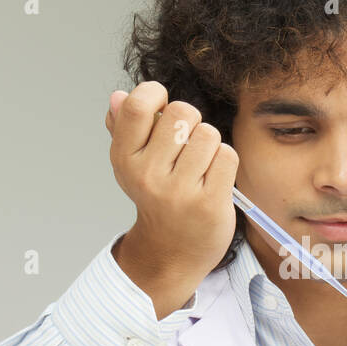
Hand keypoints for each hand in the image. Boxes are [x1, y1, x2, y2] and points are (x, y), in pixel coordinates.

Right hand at [106, 82, 238, 285]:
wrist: (172, 251)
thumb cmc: (157, 198)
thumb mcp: (132, 164)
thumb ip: (123, 128)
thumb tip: (119, 96)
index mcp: (124, 159)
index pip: (138, 106)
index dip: (156, 94)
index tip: (162, 107)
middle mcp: (148, 175)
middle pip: (182, 112)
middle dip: (191, 122)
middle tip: (186, 145)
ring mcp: (179, 191)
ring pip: (208, 133)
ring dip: (210, 145)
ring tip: (200, 166)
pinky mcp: (208, 203)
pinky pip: (227, 156)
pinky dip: (225, 162)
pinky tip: (213, 179)